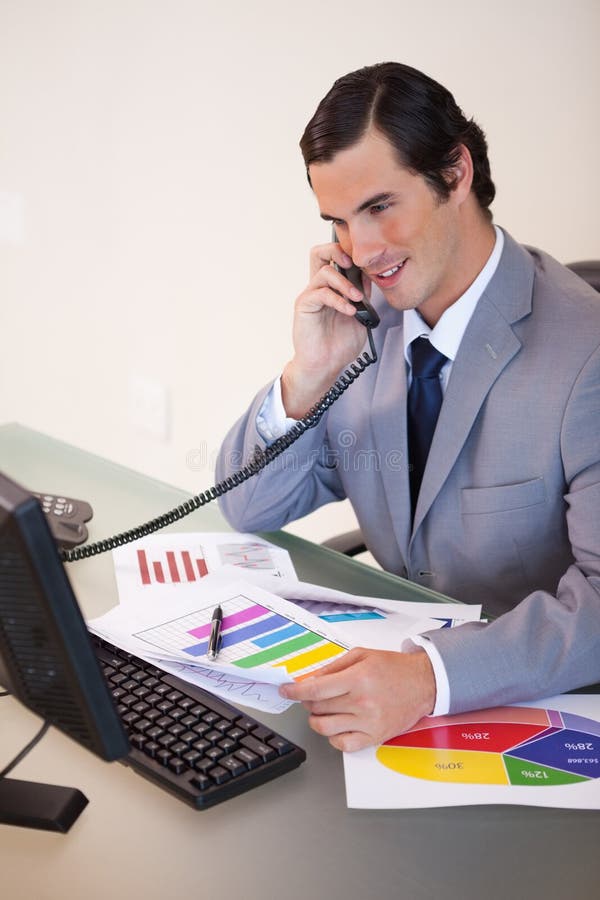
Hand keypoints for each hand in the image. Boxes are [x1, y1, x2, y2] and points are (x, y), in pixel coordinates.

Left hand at [279, 647, 435, 751]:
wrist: (423, 683)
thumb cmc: (394, 668)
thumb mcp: (361, 655)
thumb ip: (334, 667)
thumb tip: (310, 679)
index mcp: (358, 679)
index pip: (316, 690)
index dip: (295, 691)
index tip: (285, 690)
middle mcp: (362, 703)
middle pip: (318, 708)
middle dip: (308, 702)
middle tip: (313, 695)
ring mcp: (369, 723)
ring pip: (326, 728)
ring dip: (317, 719)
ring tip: (323, 710)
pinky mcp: (375, 737)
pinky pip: (343, 745)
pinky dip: (333, 737)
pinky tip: (337, 725)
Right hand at [281, 241, 371, 417]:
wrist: (326, 366)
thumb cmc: (339, 345)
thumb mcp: (360, 316)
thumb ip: (363, 297)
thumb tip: (369, 277)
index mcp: (332, 289)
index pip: (334, 259)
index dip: (348, 255)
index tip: (366, 265)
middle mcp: (319, 288)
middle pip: (319, 253)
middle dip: (337, 251)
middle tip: (352, 264)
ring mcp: (310, 296)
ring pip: (324, 272)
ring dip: (345, 283)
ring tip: (357, 299)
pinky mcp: (304, 306)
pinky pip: (321, 293)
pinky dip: (338, 300)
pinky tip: (349, 311)